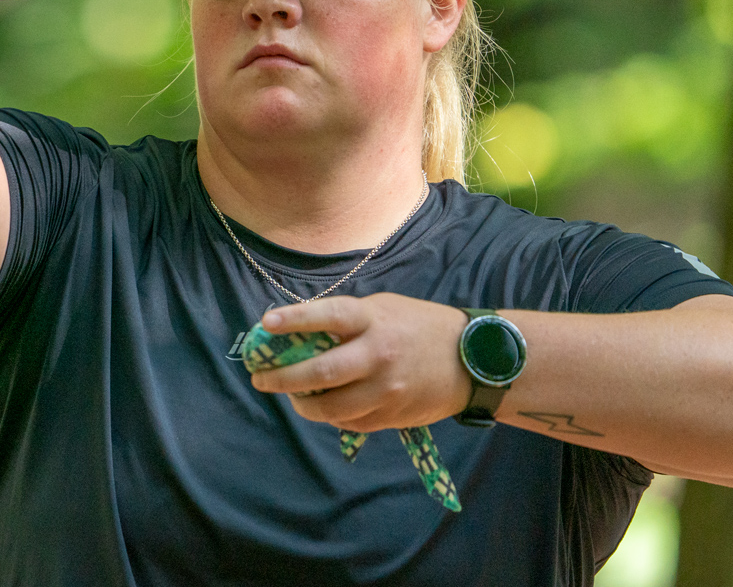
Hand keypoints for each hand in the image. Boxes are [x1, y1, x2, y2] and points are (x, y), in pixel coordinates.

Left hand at [248, 294, 472, 431]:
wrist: (472, 361)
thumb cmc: (419, 326)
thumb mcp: (384, 309)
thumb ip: (347, 321)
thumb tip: (300, 335)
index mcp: (374, 320)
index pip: (328, 316)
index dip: (295, 320)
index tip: (266, 323)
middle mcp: (378, 355)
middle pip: (321, 373)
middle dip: (283, 379)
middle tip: (261, 379)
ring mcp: (386, 390)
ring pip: (331, 408)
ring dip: (304, 405)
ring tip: (293, 397)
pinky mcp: (391, 416)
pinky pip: (349, 422)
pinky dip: (332, 416)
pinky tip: (326, 406)